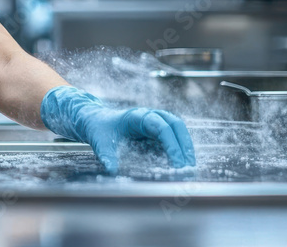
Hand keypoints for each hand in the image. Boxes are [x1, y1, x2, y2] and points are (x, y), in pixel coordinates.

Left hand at [40, 85, 195, 173]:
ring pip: (178, 130)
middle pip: (176, 125)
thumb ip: (105, 154)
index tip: (178, 163)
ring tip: (190, 167)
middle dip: (185, 146)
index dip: (172, 145)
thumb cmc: (99, 128)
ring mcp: (156, 122)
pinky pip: (173, 137)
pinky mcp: (156, 131)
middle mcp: (151, 116)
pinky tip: (183, 164)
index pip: (161, 127)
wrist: (95, 120)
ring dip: (186, 147)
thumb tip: (112, 170)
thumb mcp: (99, 141)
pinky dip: (180, 149)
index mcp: (138, 116)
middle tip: (189, 167)